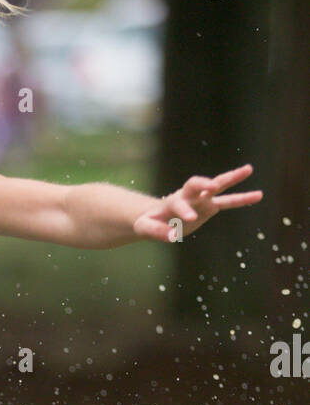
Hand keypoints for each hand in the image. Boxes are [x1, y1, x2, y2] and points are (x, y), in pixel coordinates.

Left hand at [134, 164, 262, 243]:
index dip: (184, 209)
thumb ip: (156, 231)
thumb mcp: (145, 227)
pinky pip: (228, 201)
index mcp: (172, 202)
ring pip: (217, 187)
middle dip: (206, 183)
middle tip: (213, 185)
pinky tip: (258, 195)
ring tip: (249, 169)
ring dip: (232, 178)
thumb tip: (172, 236)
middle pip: (198, 184)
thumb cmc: (148, 222)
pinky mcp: (210, 206)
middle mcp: (188, 196)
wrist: (156, 216)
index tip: (188, 220)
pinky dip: (242, 199)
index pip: (179, 202)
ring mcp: (201, 200)